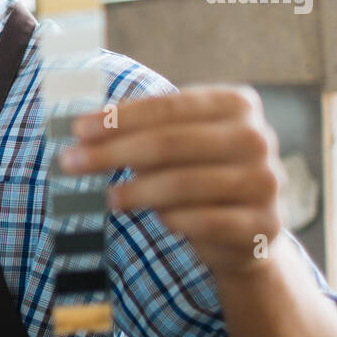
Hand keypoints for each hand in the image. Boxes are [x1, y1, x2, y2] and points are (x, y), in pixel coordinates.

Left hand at [58, 85, 285, 281]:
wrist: (250, 231)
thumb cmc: (201, 174)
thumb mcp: (179, 144)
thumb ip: (143, 132)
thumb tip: (83, 131)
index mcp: (238, 105)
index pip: (168, 106)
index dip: (119, 118)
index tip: (77, 129)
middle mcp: (257, 138)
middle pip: (169, 143)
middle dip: (113, 152)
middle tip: (71, 162)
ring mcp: (265, 182)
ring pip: (183, 183)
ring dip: (135, 191)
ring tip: (107, 197)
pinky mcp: (264, 225)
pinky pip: (203, 221)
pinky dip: (172, 220)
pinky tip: (156, 220)